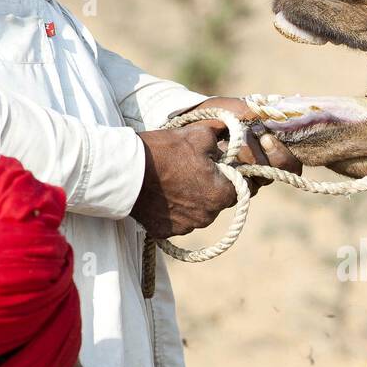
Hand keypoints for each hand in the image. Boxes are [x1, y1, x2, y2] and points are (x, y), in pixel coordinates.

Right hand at [131, 97, 300, 238]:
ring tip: (174, 179)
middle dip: (211, 185)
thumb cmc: (164, 151)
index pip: (243, 187)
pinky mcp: (166, 232)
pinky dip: (174, 210)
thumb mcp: (199, 134)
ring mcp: (186, 227)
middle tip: (192, 168)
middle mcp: (208, 216)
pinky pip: (178, 221)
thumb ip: (222, 139)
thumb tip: (231, 140)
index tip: (222, 164)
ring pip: (199, 211)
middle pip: (218, 200)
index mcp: (222, 194)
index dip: (234, 173)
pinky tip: (162, 194)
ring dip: (193, 198)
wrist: (124, 171)